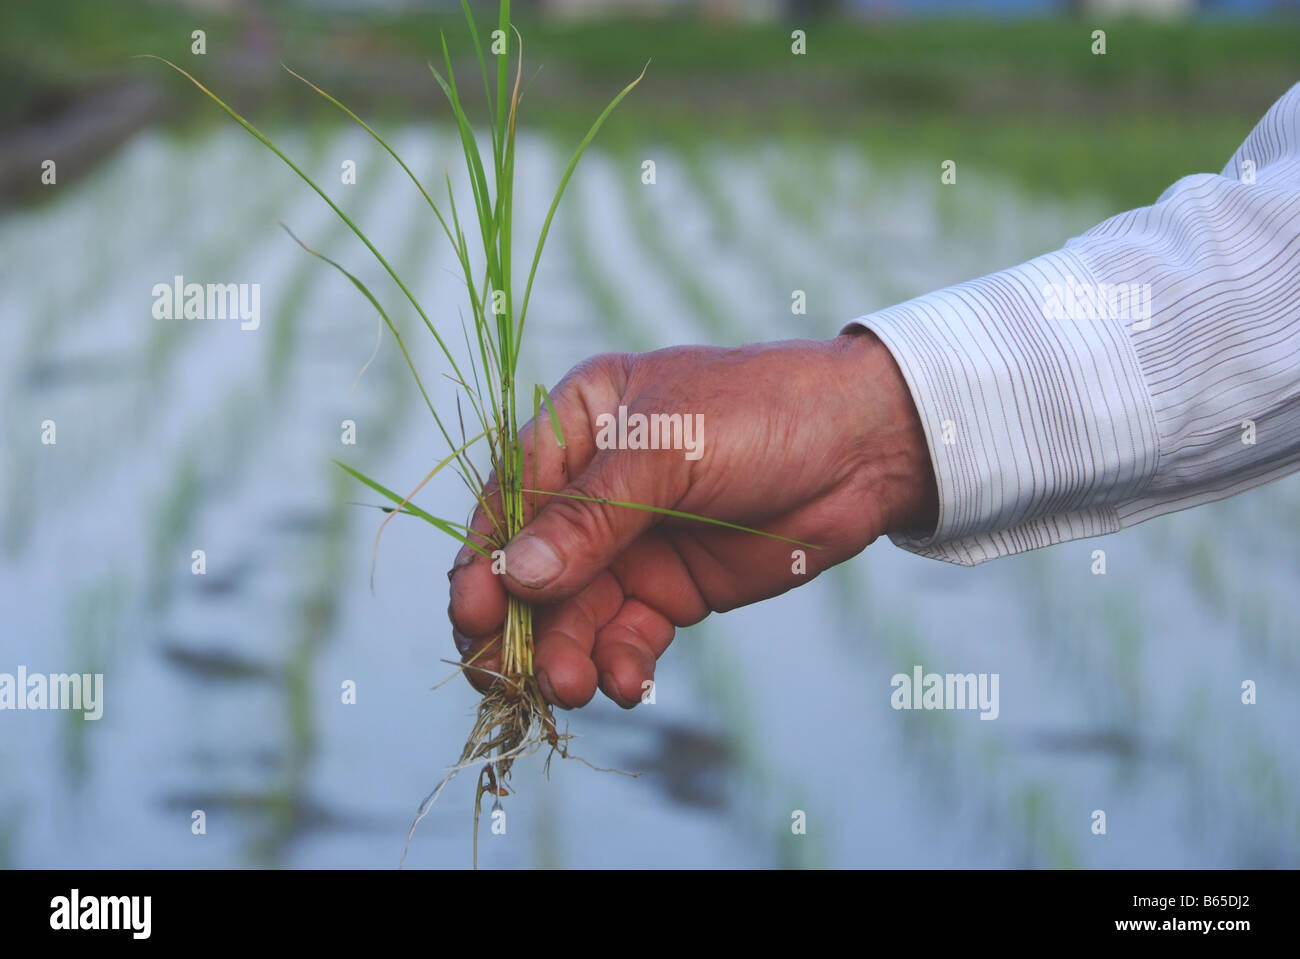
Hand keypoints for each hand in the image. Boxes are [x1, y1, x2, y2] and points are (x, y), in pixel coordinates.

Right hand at [447, 330, 937, 708]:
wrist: (866, 449)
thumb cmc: (762, 414)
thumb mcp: (670, 449)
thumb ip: (592, 517)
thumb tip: (517, 578)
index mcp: (575, 426)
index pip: (506, 501)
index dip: (483, 560)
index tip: (474, 612)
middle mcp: (592, 489)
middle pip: (528, 569)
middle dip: (515, 626)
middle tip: (507, 679)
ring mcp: (630, 545)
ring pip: (571, 614)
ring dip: (563, 656)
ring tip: (573, 688)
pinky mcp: (670, 591)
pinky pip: (624, 637)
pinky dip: (617, 665)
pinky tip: (626, 684)